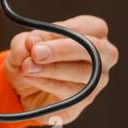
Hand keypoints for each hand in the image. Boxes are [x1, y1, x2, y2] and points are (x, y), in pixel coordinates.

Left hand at [3, 15, 118, 124]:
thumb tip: (31, 43)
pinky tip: (31, 78)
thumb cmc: (33, 60)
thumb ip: (25, 41)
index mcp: (94, 35)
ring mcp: (97, 80)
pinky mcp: (85, 100)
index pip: (93, 27)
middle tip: (36, 53)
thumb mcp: (23, 45)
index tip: (41, 36)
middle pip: (95, 50)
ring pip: (84, 73)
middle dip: (63, 50)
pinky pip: (71, 92)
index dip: (67, 29)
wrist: (27, 92)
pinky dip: (48, 83)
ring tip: (28, 67)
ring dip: (52, 69)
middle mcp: (103, 57)